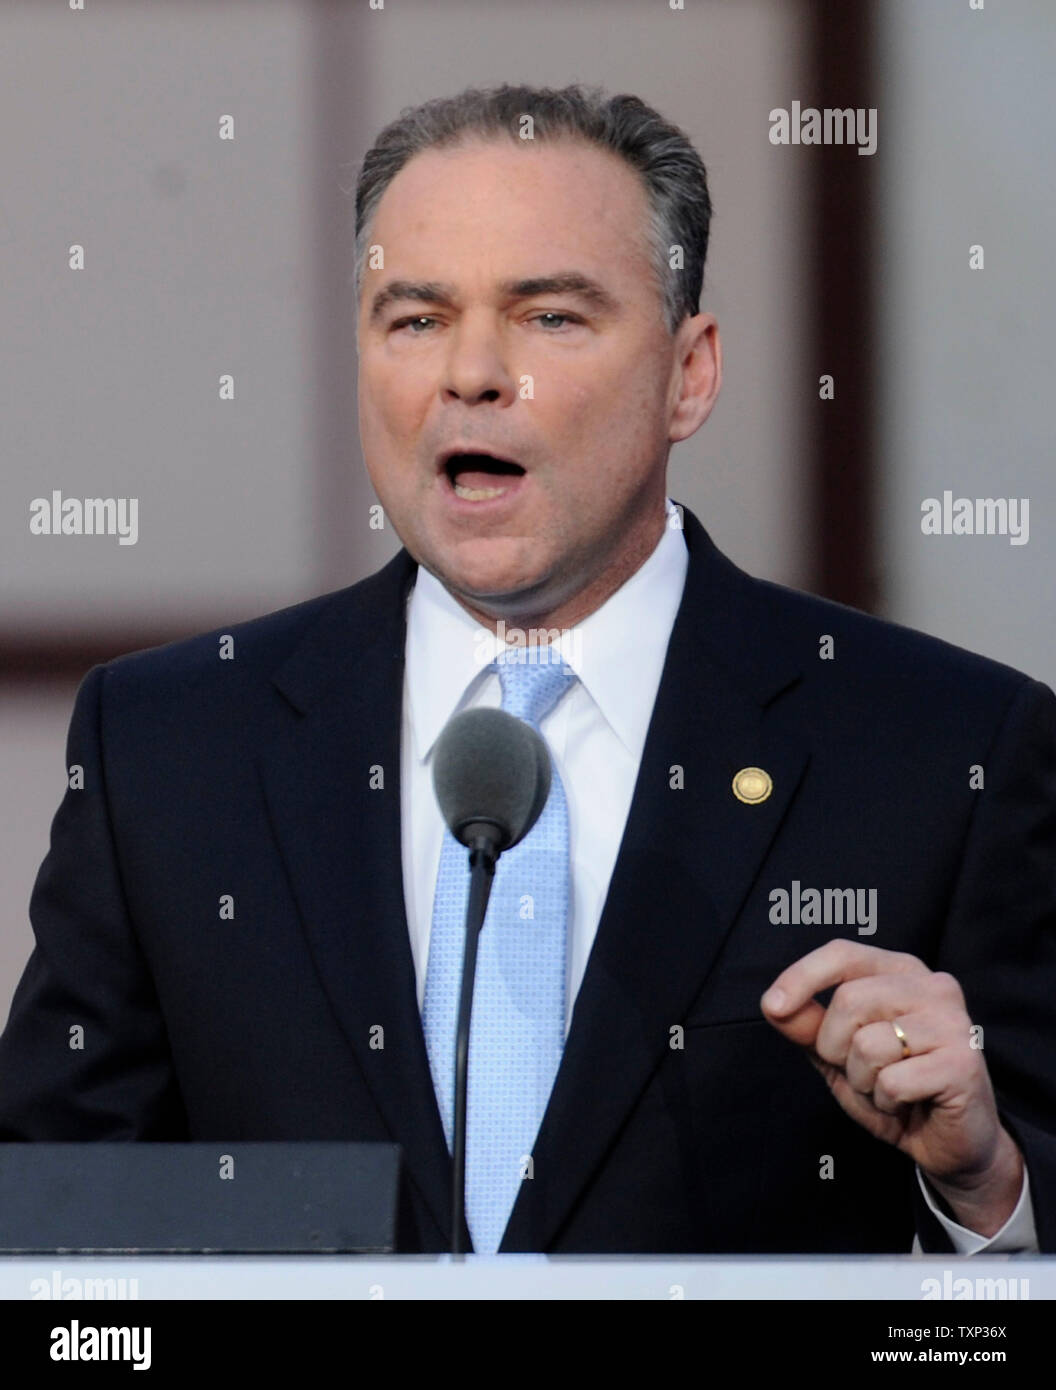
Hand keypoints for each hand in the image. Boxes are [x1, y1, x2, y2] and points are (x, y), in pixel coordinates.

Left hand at [760, 940, 1023, 1236]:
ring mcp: (953, 1023)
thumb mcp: (838, 1054)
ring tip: (889, 1088)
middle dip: (835, 1047)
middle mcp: (933, 986)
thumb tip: (773, 1004)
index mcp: (901, 971)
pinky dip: (887, 1102)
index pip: (843, 954)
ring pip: (868, 1044)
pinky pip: (892, 1081)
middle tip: (861, 1070)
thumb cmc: (894, 1089)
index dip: (802, 976)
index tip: (772, 1006)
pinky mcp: (963, 1063)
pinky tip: (910, 1103)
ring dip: (863, 1080)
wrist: (949, 1144)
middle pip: (849, 1000)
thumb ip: (807, 1026)